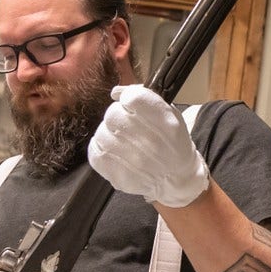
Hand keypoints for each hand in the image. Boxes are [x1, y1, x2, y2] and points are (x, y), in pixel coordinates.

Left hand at [88, 85, 209, 207]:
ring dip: (108, 132)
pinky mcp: (119, 176)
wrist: (175, 179)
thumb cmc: (172, 143)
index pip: (134, 98)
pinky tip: (112, 149)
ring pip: (101, 133)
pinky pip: (95, 152)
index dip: (128, 97)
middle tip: (125, 121)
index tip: (131, 103)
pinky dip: (100, 148)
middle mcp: (151, 143)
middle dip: (117, 114)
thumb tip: (117, 92)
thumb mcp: (171, 114)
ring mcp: (134, 163)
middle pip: (113, 114)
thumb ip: (146, 97)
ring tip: (120, 137)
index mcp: (167, 124)